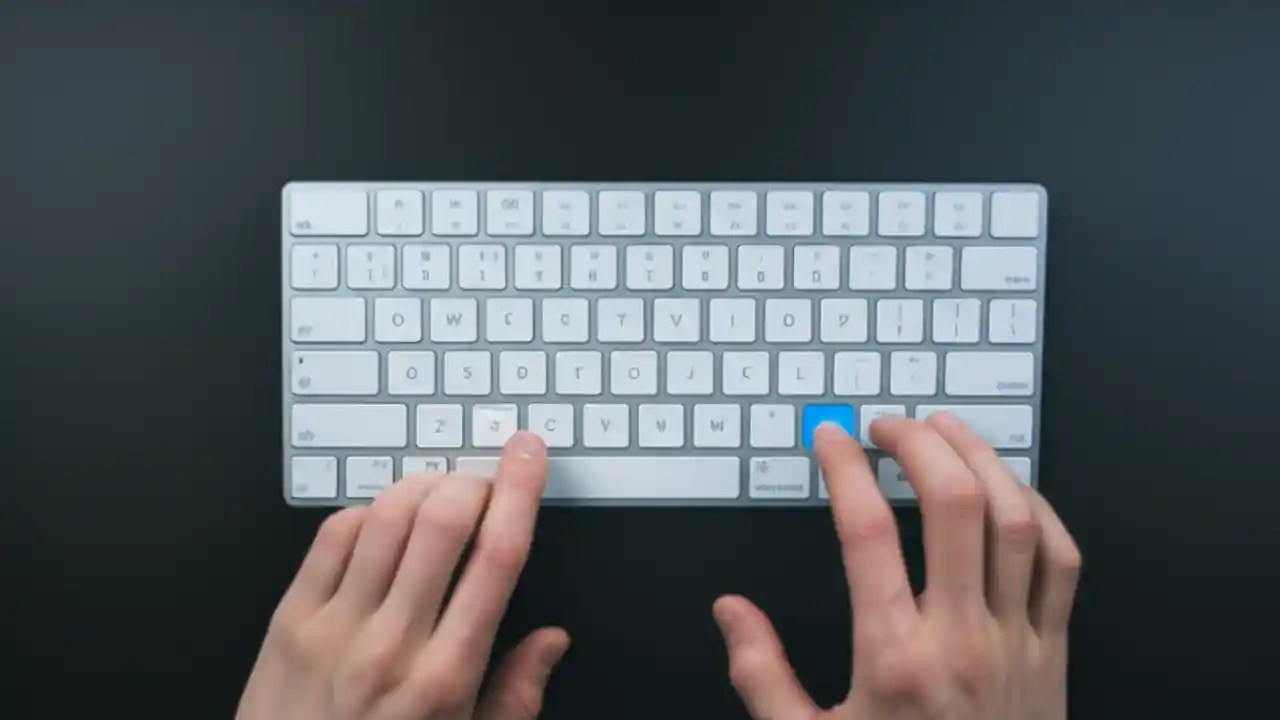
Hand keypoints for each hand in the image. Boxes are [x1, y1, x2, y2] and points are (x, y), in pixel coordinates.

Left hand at [237, 431, 566, 719]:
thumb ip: (516, 697)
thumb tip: (551, 641)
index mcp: (447, 676)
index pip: (497, 557)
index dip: (519, 491)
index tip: (528, 455)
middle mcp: (393, 643)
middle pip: (443, 520)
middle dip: (473, 479)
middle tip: (484, 478)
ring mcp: (334, 627)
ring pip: (387, 515)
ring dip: (422, 485)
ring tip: (439, 493)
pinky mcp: (290, 619)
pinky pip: (332, 535)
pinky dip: (367, 511)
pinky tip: (384, 522)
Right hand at [713, 413, 1081, 718]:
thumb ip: (763, 676)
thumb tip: (730, 611)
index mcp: (893, 657)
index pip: (866, 531)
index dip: (844, 469)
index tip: (830, 439)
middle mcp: (959, 637)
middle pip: (952, 505)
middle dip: (917, 445)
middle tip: (886, 427)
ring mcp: (1015, 640)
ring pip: (1012, 519)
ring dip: (979, 458)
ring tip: (944, 429)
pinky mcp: (1052, 650)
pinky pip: (1061, 560)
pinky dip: (1037, 509)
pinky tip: (1007, 487)